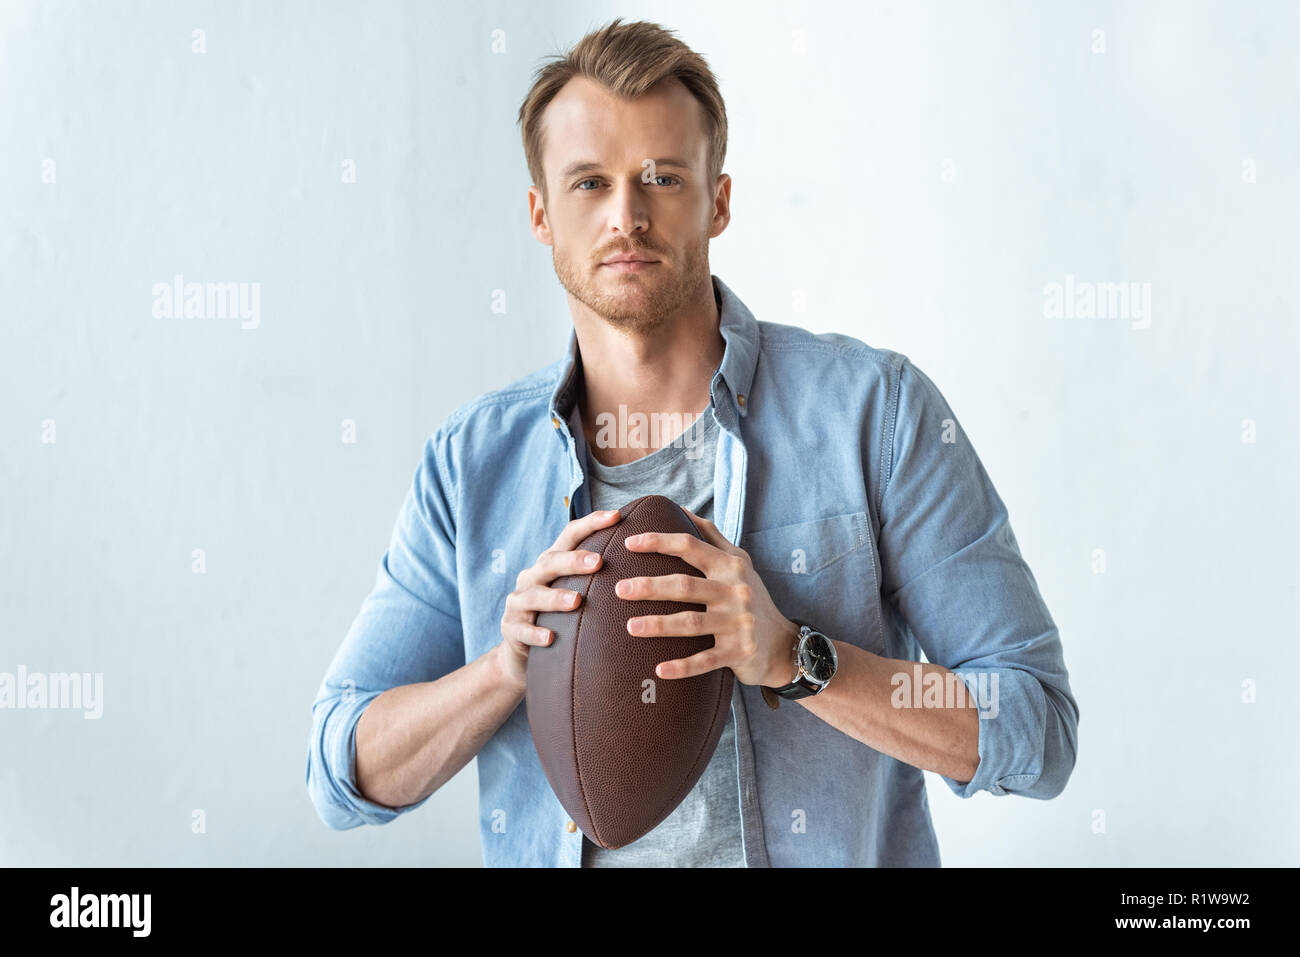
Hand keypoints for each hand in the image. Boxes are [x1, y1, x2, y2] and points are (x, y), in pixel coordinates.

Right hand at [497, 508, 621, 692]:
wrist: (521, 650)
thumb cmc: (560, 615)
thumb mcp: (576, 590)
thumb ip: (598, 574)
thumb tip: (647, 557)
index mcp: (551, 562)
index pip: (570, 535)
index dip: (592, 523)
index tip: (617, 516)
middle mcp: (533, 576)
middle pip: (551, 562)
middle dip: (574, 561)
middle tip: (599, 562)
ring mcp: (519, 602)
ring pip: (535, 595)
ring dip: (556, 598)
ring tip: (577, 601)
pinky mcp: (511, 628)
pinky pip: (522, 629)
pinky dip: (536, 633)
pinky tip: (551, 638)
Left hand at [616, 508, 797, 687]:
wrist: (783, 643)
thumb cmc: (752, 597)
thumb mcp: (740, 562)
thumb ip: (712, 536)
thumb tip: (682, 509)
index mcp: (730, 567)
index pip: (690, 547)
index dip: (659, 542)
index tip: (629, 543)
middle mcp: (735, 592)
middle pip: (685, 585)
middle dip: (650, 587)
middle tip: (619, 589)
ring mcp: (737, 623)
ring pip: (691, 623)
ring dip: (659, 625)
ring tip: (630, 627)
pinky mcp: (739, 652)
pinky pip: (705, 660)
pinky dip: (682, 666)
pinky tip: (659, 670)